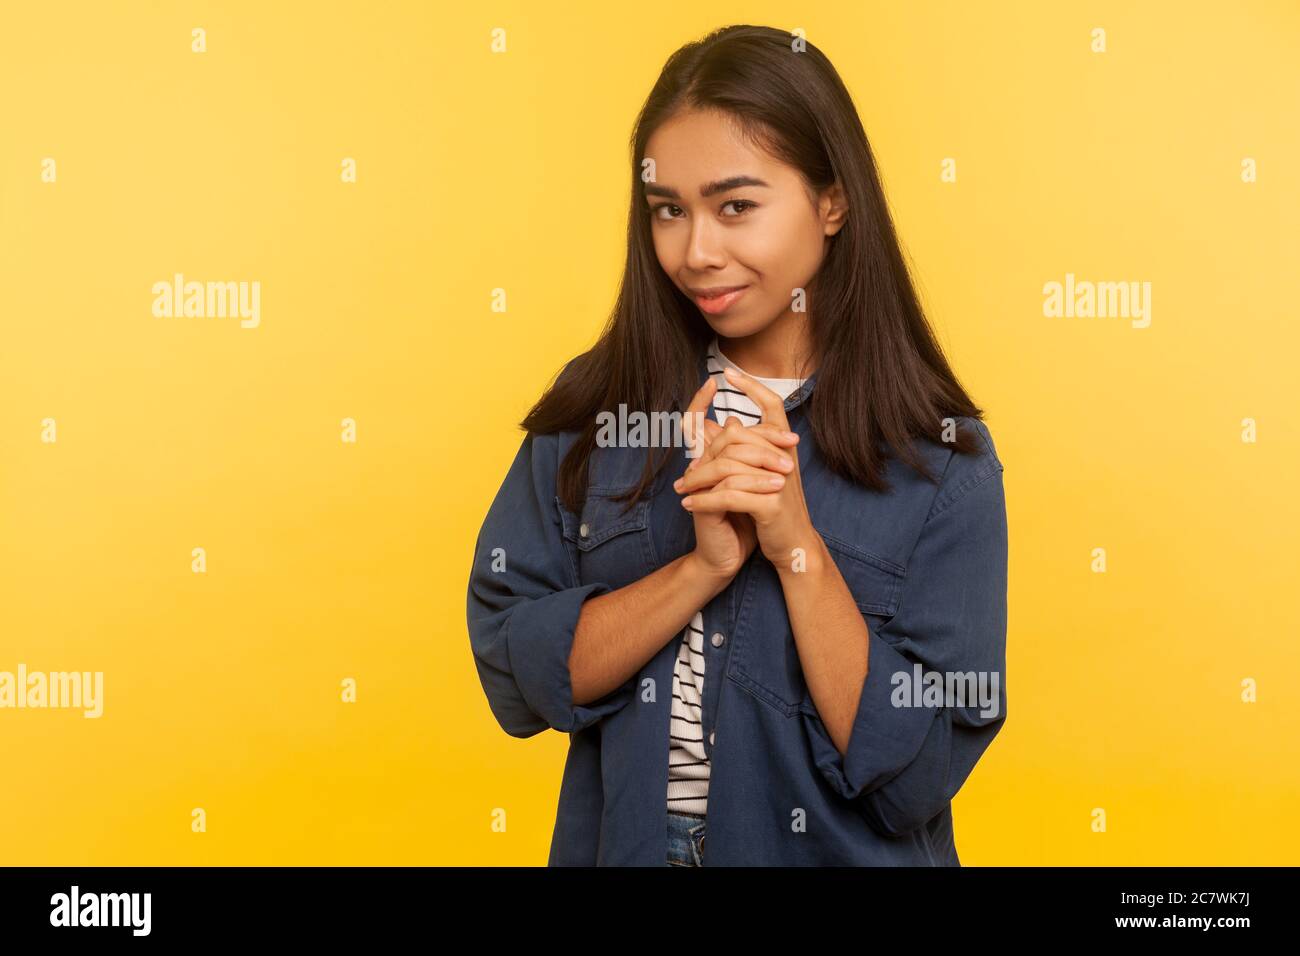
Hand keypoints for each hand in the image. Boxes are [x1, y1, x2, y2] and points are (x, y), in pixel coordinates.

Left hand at [678, 366, 815, 569]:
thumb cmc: (773, 509)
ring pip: (727, 468)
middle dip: (704, 455)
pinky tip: (690, 506)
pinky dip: (705, 500)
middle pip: (735, 438)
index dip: (753, 387)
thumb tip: (723, 421)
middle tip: (685, 476)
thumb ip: (739, 450)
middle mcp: (785, 458)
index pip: (773, 406)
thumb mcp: (756, 476)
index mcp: (783, 447)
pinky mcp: (772, 505)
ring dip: (698, 481)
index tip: (729, 374)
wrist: (792, 545)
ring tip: (682, 493)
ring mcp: (780, 480)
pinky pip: (729, 495)